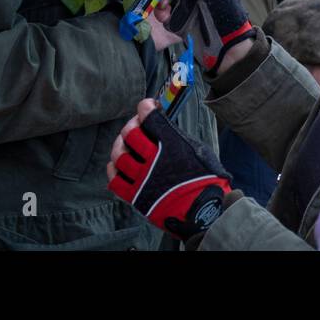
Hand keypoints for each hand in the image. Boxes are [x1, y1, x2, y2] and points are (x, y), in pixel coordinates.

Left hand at [107, 98, 230, 239]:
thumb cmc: (206, 181)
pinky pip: (115, 181)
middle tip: (136, 125)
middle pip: (131, 134)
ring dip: (120, 146)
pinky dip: (113, 170)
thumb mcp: (198, 150)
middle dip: (132, 125)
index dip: (145, 108)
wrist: (205, 213)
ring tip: (125, 144)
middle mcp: (154, 161)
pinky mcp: (137, 197)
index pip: (150, 118)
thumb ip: (177, 137)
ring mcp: (143, 179)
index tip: (147, 107)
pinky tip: (118, 166)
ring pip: (120, 156)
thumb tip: (162, 125)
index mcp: (172, 146)